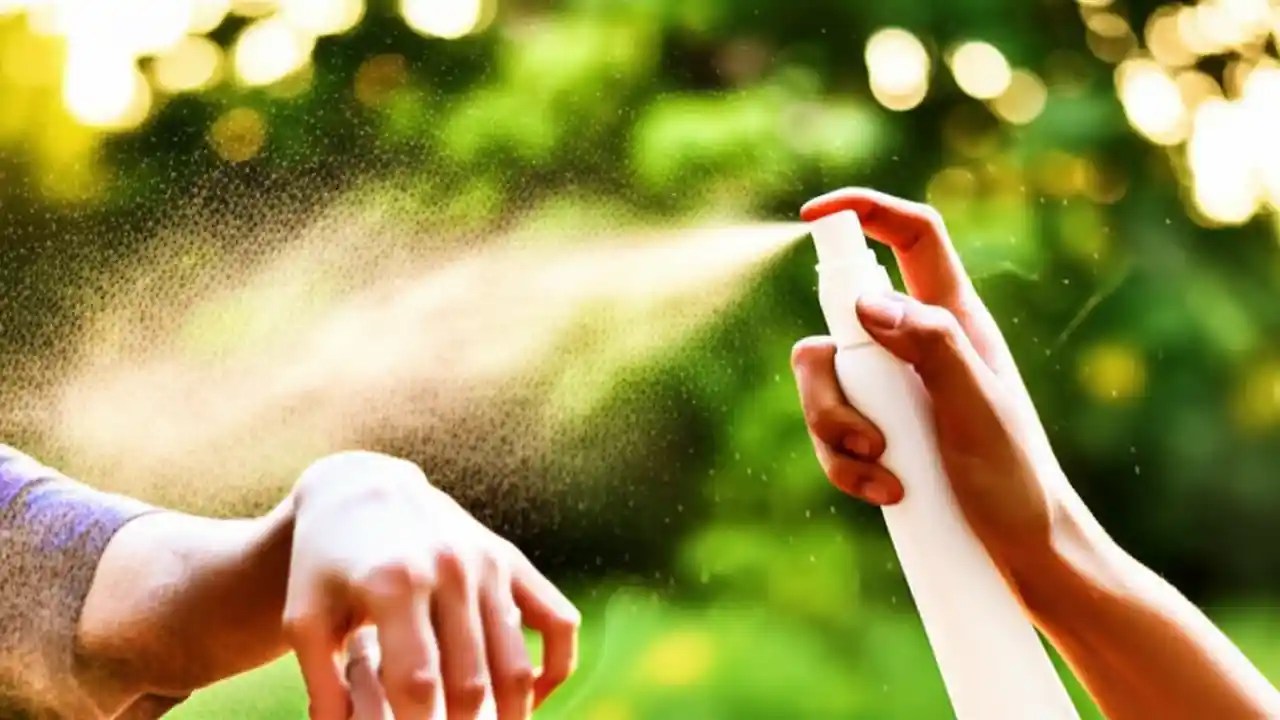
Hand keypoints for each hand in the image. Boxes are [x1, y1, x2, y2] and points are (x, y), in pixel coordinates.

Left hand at [282, 451, 579, 719]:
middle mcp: (448, 568)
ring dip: (508, 716)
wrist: (360, 490)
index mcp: (394, 584)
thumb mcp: (305, 618)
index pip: (417, 682)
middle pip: (470, 680)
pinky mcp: (510, 561)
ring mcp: (486, 563)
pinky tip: (530, 697)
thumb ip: (321, 684)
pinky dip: (555, 668)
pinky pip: (558, 621)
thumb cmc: (323, 565)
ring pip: (514, 663)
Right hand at [791, 188, 1080, 570]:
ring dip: (833, 432)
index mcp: (953, 318)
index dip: (865, 210)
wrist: (1025, 552)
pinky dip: (842, 464)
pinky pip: (829, 431)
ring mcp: (894, 389)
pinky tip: (884, 491)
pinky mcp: (879, 432)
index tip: (812, 216)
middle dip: (827, 384)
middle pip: (837, 323)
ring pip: (823, 380)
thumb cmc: (1016, 479)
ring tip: (883, 471)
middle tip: (867, 434)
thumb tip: (867, 302)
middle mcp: (917, 345)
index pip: (911, 235)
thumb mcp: (977, 407)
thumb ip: (931, 344)